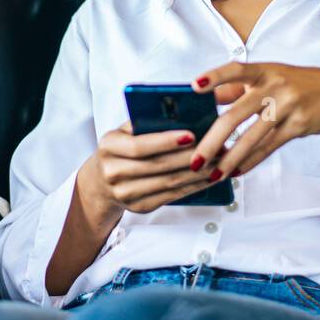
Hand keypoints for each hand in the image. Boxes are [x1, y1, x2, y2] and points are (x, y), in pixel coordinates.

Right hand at [76, 120, 226, 219]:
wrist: (100, 182)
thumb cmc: (120, 149)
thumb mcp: (124, 132)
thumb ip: (145, 122)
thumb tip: (181, 112)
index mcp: (109, 147)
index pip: (139, 146)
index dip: (166, 141)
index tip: (192, 134)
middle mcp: (113, 172)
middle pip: (158, 166)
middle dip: (190, 157)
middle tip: (216, 147)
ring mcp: (125, 193)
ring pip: (168, 183)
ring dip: (197, 173)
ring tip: (219, 162)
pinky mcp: (139, 207)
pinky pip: (171, 196)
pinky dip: (193, 187)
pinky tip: (208, 177)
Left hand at [187, 61, 319, 181]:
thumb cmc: (294, 85)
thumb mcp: (268, 77)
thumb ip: (237, 87)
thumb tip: (206, 97)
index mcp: (263, 70)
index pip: (235, 70)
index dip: (215, 76)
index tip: (194, 85)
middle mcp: (274, 86)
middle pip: (236, 114)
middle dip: (212, 140)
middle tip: (195, 159)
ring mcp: (287, 106)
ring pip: (252, 137)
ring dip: (230, 159)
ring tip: (213, 174)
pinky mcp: (298, 125)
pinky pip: (269, 147)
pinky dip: (251, 161)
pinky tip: (237, 171)